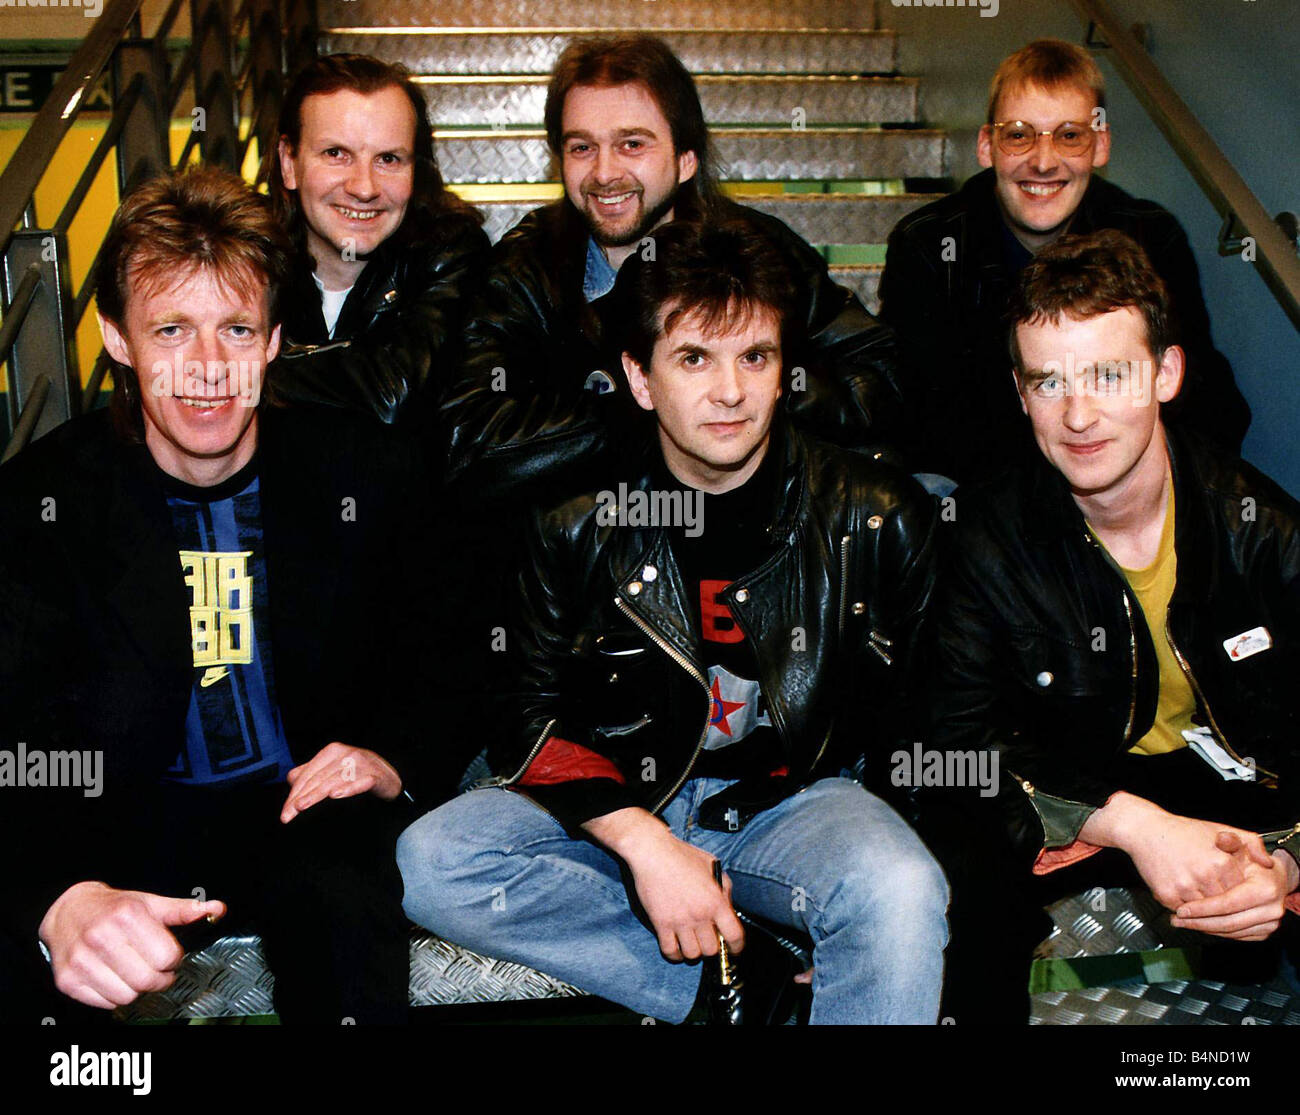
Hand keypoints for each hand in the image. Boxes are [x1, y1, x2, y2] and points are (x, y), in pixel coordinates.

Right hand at [38, 881, 225, 1009]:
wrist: (68, 912)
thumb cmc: (115, 908)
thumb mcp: (151, 903)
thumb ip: (184, 910)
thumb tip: (218, 909)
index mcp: (127, 916)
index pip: (166, 956)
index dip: (174, 960)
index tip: (169, 956)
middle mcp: (101, 937)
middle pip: (147, 980)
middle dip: (160, 979)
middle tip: (157, 970)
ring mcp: (81, 961)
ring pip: (127, 996)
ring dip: (137, 989)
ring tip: (134, 971)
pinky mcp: (67, 980)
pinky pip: (105, 1004)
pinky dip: (115, 996)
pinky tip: (114, 978)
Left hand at [280, 741, 401, 822]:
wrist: (390, 777)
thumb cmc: (358, 774)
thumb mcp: (333, 769)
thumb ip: (313, 772)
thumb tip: (292, 779)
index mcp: (331, 752)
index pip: (307, 774)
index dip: (294, 793)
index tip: (285, 814)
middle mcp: (345, 754)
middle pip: (317, 779)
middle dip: (300, 798)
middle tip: (288, 815)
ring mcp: (360, 764)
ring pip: (333, 782)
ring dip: (316, 795)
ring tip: (302, 806)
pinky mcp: (374, 775)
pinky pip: (358, 783)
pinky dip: (347, 789)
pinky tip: (336, 795)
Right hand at [583, 808, 743, 961]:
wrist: (653, 852)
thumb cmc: (682, 856)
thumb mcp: (712, 866)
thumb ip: (724, 889)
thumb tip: (728, 909)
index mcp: (716, 900)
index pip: (734, 935)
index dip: (737, 947)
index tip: (734, 948)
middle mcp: (700, 914)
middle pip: (712, 949)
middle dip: (711, 947)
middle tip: (707, 939)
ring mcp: (680, 921)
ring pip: (692, 954)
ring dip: (693, 951)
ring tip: (691, 942)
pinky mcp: (661, 923)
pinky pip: (670, 951)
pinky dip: (674, 954)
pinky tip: (676, 946)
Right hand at [1080, 793, 1268, 909]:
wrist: (1144, 830)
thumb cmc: (1183, 831)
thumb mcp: (1221, 830)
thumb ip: (1251, 844)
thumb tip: (1267, 864)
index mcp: (1220, 862)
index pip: (1240, 893)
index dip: (1236, 893)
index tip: (1230, 889)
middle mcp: (1204, 876)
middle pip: (1224, 905)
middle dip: (1221, 903)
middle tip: (1212, 894)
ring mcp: (1184, 887)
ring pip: (1205, 913)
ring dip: (1204, 910)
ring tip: (1196, 894)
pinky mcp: (1166, 895)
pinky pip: (1184, 912)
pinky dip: (1185, 908)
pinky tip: (1182, 893)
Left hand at [1171, 850, 1298, 940]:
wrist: (1269, 875)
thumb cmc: (1250, 858)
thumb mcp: (1241, 842)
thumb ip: (1231, 839)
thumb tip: (1223, 839)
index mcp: (1264, 889)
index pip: (1227, 903)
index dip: (1202, 908)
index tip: (1181, 909)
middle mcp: (1271, 909)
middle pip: (1227, 922)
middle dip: (1199, 922)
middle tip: (1176, 919)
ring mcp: (1269, 923)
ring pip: (1231, 932)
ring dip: (1204, 929)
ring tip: (1181, 923)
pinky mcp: (1264, 931)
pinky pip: (1237, 936)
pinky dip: (1217, 933)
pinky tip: (1198, 926)